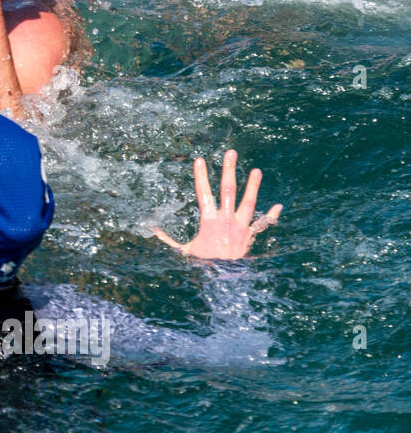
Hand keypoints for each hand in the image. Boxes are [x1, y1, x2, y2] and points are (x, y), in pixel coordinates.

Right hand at [153, 150, 282, 259]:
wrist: (224, 280)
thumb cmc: (203, 264)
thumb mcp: (184, 252)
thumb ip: (169, 240)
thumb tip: (153, 230)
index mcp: (208, 221)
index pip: (203, 193)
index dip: (201, 176)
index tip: (200, 160)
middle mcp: (226, 220)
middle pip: (228, 190)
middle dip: (229, 170)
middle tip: (231, 153)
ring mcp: (241, 227)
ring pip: (248, 202)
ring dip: (253, 186)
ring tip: (257, 170)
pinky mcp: (250, 236)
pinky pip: (262, 225)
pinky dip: (271, 216)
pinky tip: (278, 206)